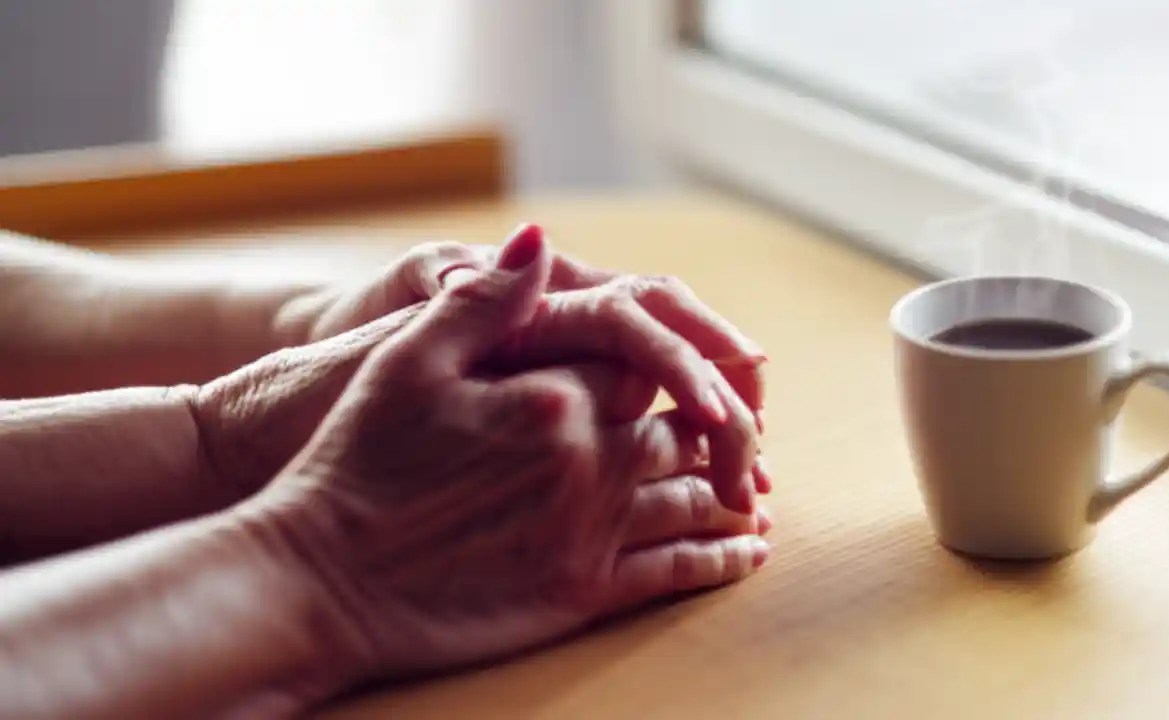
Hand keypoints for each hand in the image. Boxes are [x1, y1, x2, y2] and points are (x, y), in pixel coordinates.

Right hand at [240, 229, 770, 693]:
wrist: (319, 577)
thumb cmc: (355, 460)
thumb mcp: (410, 358)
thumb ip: (487, 299)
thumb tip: (540, 241)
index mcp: (553, 397)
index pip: (644, 365)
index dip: (683, 365)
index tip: (704, 371)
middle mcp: (586, 462)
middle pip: (681, 431)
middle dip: (722, 432)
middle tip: (749, 439)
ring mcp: (588, 531)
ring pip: (689, 498)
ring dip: (730, 491)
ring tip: (757, 494)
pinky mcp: (580, 593)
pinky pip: (674, 572)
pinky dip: (718, 558)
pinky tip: (745, 552)